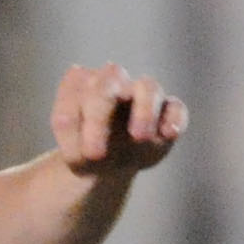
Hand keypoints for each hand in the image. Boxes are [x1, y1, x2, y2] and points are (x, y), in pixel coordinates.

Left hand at [49, 64, 185, 178]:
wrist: (108, 166)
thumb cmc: (86, 151)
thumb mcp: (71, 149)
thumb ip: (67, 128)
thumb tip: (67, 108)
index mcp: (88, 85)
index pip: (80, 84)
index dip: (75, 114)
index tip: (80, 154)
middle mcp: (117, 83)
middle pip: (111, 78)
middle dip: (100, 115)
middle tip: (95, 154)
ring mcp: (144, 96)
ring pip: (149, 87)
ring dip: (144, 110)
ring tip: (139, 137)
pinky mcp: (169, 113)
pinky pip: (176, 108)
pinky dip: (175, 119)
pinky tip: (169, 134)